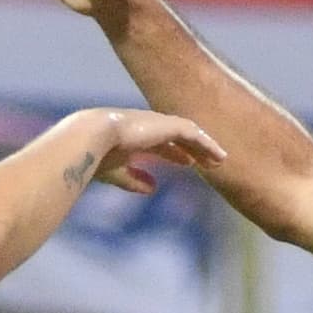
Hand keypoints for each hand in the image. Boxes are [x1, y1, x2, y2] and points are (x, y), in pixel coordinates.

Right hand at [73, 106, 224, 194]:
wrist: (91, 138)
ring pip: (188, 133)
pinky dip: (206, 144)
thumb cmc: (95, 156)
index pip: (159, 143)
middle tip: (209, 162)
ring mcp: (157, 123)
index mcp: (133, 135)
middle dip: (193, 149)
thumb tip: (152, 189)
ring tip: (220, 160)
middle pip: (177, 137)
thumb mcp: (116, 173)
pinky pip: (193, 134)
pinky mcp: (167, 125)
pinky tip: (218, 155)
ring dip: (204, 147)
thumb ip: (133, 180)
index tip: (188, 163)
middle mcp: (147, 126)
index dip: (175, 153)